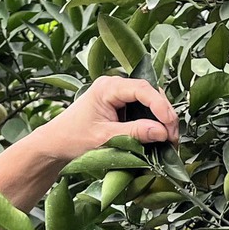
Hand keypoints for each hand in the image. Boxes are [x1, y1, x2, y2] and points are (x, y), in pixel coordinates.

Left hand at [35, 76, 180, 163]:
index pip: (142, 90)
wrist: (55, 144)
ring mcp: (117, 94)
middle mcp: (114, 85)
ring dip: (160, 120)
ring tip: (169, 140)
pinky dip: (152, 122)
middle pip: (150, 94)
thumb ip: (134, 133)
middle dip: (164, 115)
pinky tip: (158, 137)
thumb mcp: (105, 138)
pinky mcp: (120, 105)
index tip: (170, 126)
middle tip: (174, 138)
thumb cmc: (73, 138)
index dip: (160, 106)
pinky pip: (142, 109)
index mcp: (107, 87)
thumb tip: (163, 132)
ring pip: (149, 102)